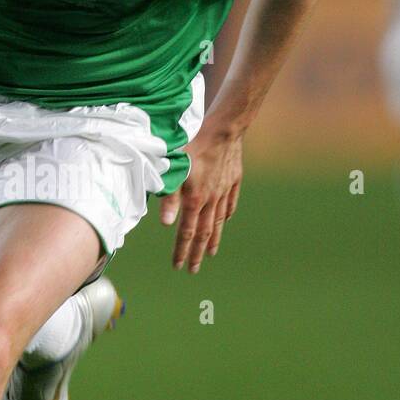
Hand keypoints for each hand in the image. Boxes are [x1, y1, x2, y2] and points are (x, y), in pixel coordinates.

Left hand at [159, 123, 242, 271]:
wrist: (224, 130)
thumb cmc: (193, 146)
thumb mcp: (175, 170)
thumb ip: (169, 196)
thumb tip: (165, 223)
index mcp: (195, 200)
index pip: (187, 232)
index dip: (181, 250)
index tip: (178, 266)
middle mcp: (212, 200)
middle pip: (204, 233)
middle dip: (197, 253)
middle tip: (193, 269)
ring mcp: (224, 191)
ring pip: (218, 221)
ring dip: (213, 240)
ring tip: (211, 254)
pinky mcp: (234, 180)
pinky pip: (230, 203)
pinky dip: (226, 215)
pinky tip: (224, 221)